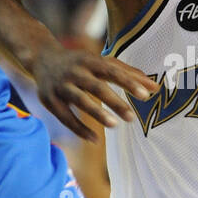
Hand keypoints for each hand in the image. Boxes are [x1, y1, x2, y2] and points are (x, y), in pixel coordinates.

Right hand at [33, 43, 157, 142]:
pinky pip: (65, 117)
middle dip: (114, 102)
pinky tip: (94, 139)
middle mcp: (75, 71)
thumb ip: (128, 73)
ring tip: (114, 125)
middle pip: (96, 87)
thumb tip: (155, 88)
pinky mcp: (49, 100)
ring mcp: (61, 85)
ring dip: (96, 113)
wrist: (41, 57)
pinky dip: (79, 129)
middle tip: (131, 117)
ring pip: (79, 100)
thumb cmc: (80, 62)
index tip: (146, 94)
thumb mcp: (101, 62)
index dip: (128, 82)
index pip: (112, 70)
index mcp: (90, 61)